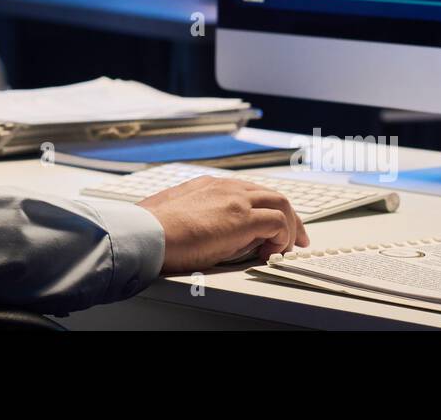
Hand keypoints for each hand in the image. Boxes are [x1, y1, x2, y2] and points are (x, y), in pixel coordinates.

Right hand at [137, 176, 308, 272]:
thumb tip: (198, 231)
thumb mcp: (174, 213)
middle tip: (295, 237)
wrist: (145, 232)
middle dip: (289, 216)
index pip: (249, 190)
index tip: (271, 225)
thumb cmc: (151, 229)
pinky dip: (282, 238)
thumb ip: (192, 215)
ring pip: (280, 204)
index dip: (265, 208)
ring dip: (290, 227)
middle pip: (271, 194)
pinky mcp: (242, 219)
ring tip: (288, 248)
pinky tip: (271, 254)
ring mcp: (235, 200)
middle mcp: (225, 187)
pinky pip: (278, 223)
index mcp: (208, 185)